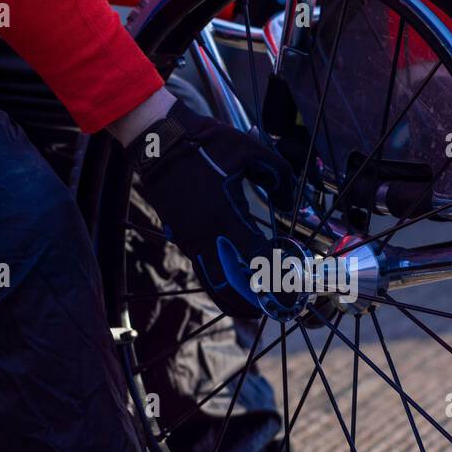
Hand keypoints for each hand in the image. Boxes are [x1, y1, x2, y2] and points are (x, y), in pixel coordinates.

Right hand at [134, 102, 295, 318]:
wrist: (160, 142)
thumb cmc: (206, 143)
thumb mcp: (250, 150)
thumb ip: (279, 174)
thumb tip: (288, 202)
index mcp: (223, 212)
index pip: (254, 254)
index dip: (274, 274)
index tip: (290, 285)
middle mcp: (204, 232)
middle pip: (228, 281)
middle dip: (251, 300)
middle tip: (272, 308)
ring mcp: (190, 238)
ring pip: (212, 281)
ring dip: (233, 297)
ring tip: (253, 308)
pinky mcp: (182, 238)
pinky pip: (202, 268)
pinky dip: (219, 283)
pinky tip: (234, 287)